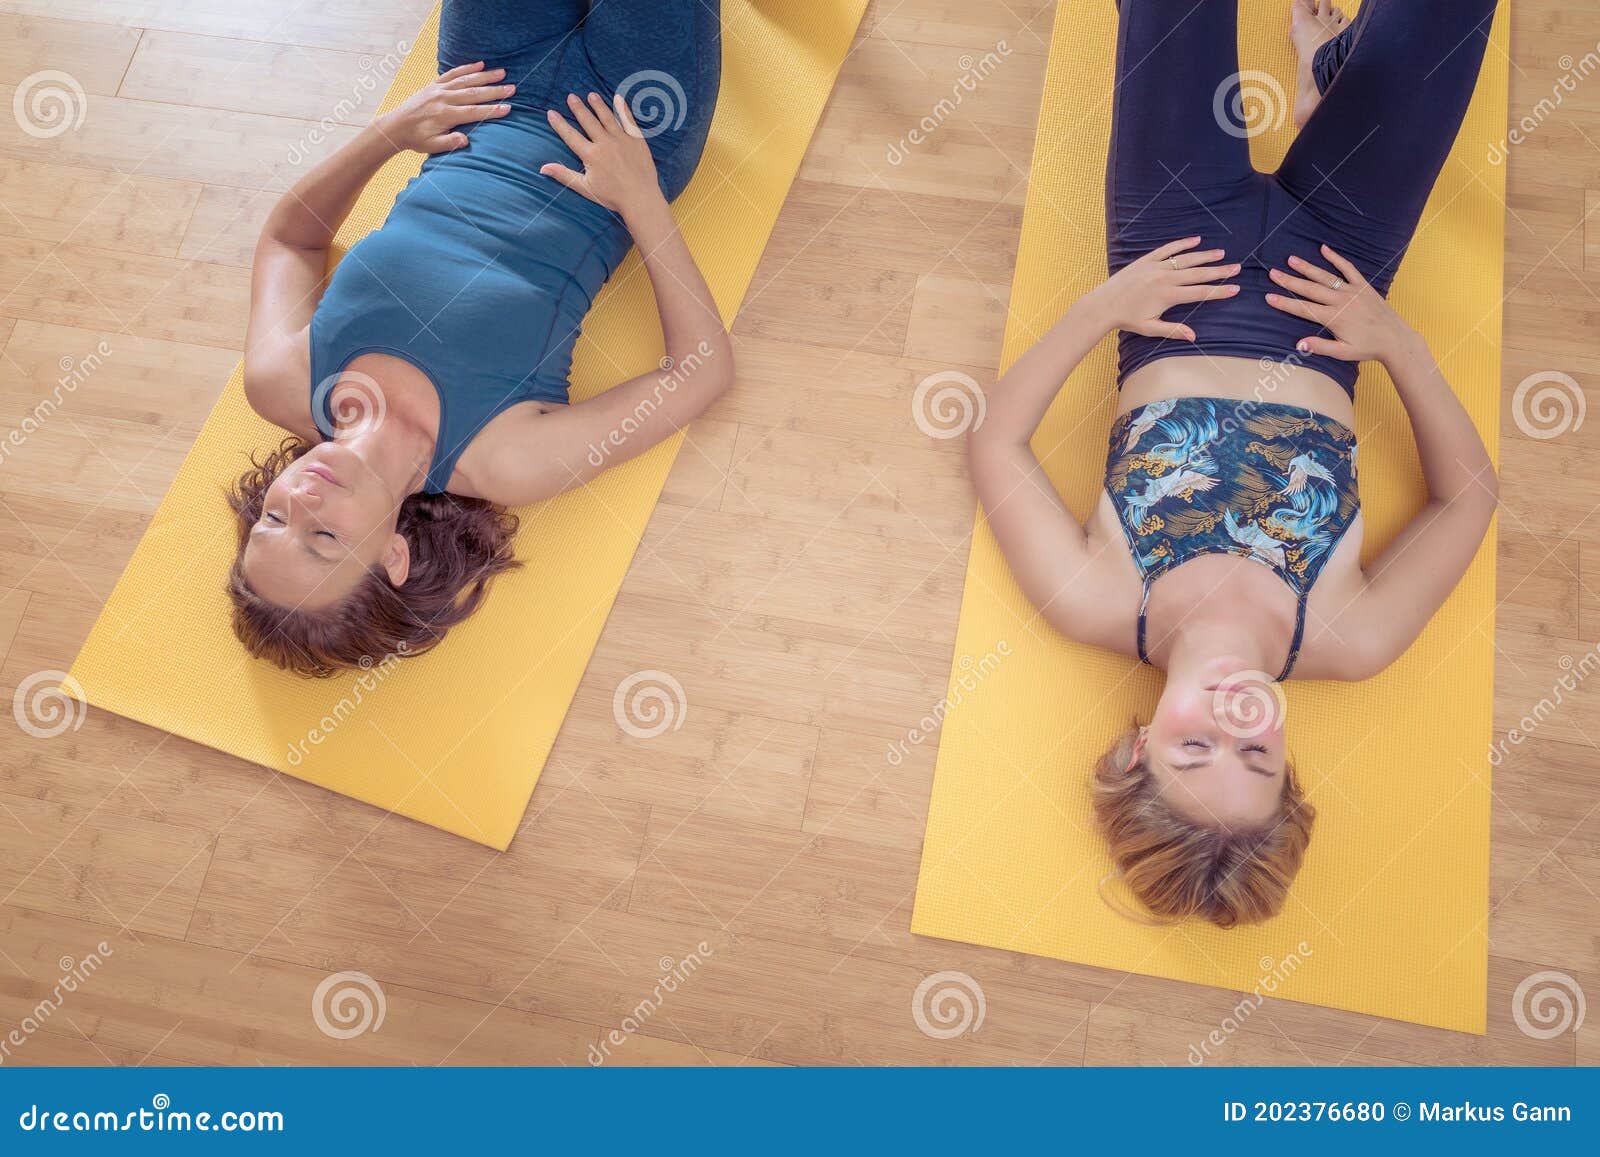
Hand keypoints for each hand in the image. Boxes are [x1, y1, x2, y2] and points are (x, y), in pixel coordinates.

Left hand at [377, 62, 513, 153]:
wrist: (396, 126)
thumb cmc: (416, 139)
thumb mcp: (432, 146)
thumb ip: (449, 142)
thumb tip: (465, 140)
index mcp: (445, 115)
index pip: (473, 112)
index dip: (491, 110)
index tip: (508, 107)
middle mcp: (443, 99)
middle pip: (474, 93)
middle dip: (494, 90)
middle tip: (512, 88)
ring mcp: (439, 89)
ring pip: (466, 80)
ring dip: (485, 76)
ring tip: (502, 73)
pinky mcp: (435, 85)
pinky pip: (453, 74)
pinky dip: (467, 68)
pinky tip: (480, 64)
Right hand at [542, 93, 664, 218]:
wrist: (640, 198)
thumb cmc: (612, 196)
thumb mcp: (585, 188)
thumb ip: (564, 175)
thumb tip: (542, 168)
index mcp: (591, 155)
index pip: (571, 136)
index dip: (559, 124)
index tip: (551, 112)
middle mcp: (605, 143)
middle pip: (588, 122)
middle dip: (578, 108)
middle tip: (571, 96)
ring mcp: (621, 140)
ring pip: (607, 117)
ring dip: (598, 105)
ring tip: (591, 95)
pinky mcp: (636, 140)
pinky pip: (628, 120)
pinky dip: (623, 109)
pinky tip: (618, 98)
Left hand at [1083, 237, 1240, 341]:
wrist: (1104, 304)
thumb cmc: (1127, 319)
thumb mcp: (1150, 328)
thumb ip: (1173, 330)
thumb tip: (1194, 336)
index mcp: (1168, 296)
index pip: (1200, 293)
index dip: (1219, 291)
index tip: (1235, 288)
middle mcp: (1165, 278)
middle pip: (1198, 274)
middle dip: (1219, 271)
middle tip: (1236, 268)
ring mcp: (1156, 267)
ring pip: (1186, 259)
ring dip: (1205, 256)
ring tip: (1221, 254)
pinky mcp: (1147, 260)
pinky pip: (1168, 249)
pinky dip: (1182, 244)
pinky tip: (1196, 240)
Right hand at [1266, 245, 1414, 363]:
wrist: (1394, 338)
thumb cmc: (1368, 347)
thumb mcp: (1343, 352)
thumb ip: (1320, 347)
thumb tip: (1298, 344)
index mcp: (1333, 318)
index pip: (1303, 309)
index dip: (1285, 303)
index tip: (1269, 297)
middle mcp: (1340, 301)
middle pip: (1310, 289)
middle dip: (1289, 281)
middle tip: (1272, 273)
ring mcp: (1352, 291)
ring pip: (1325, 277)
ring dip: (1307, 267)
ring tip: (1291, 259)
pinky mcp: (1362, 286)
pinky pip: (1348, 269)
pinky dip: (1336, 258)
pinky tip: (1324, 249)